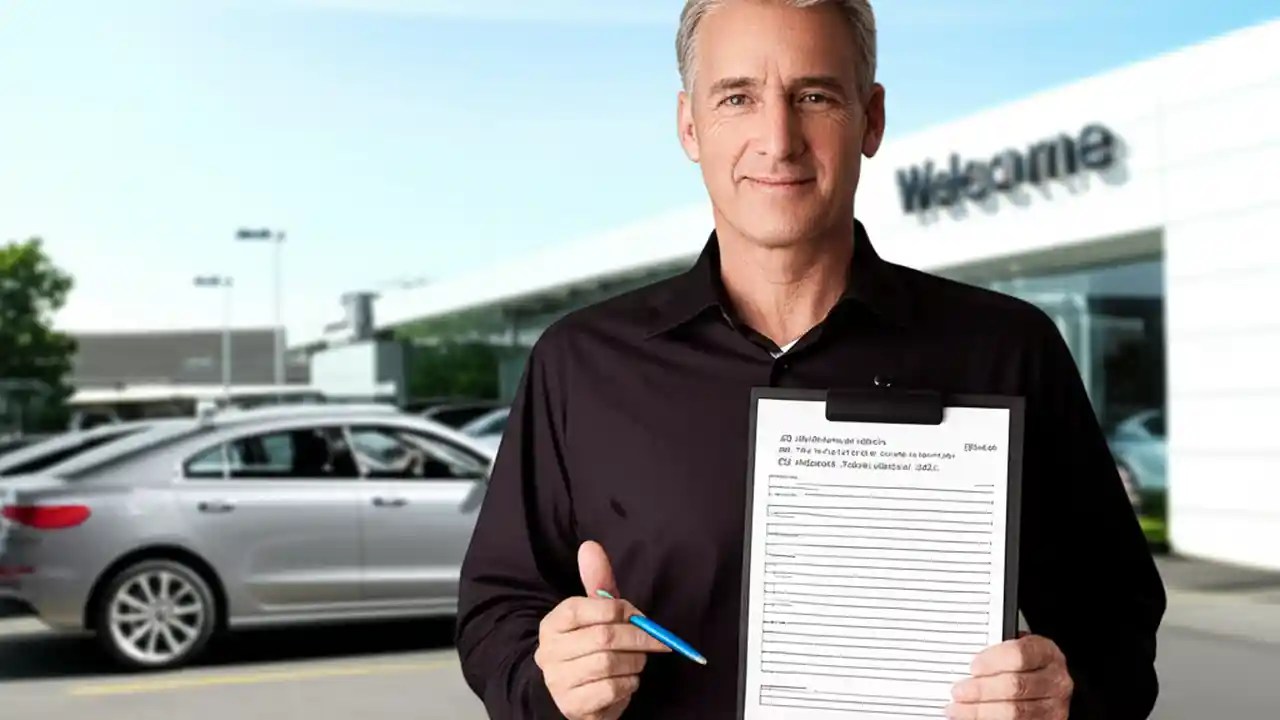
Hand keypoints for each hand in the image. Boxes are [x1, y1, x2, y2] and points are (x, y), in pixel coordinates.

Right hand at [534, 541, 669, 719]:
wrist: (569, 696)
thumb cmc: (588, 647)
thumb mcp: (592, 615)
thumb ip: (596, 583)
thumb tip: (591, 546)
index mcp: (552, 624)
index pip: (583, 608)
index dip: (618, 610)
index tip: (636, 615)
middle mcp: (548, 652)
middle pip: (604, 637)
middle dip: (638, 638)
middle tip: (656, 642)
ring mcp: (558, 682)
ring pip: (610, 664)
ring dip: (635, 662)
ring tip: (637, 662)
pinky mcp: (573, 707)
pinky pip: (612, 690)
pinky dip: (629, 685)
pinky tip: (626, 681)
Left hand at [947, 633, 1072, 718]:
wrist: (1047, 689)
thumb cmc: (1026, 667)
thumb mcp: (1016, 651)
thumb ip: (997, 655)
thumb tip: (966, 664)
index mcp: (1047, 654)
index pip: (1019, 654)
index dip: (992, 661)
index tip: (972, 667)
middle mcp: (1056, 681)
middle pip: (1015, 686)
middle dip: (981, 690)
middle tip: (958, 692)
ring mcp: (1054, 707)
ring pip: (1015, 712)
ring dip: (981, 712)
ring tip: (959, 709)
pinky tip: (973, 718)